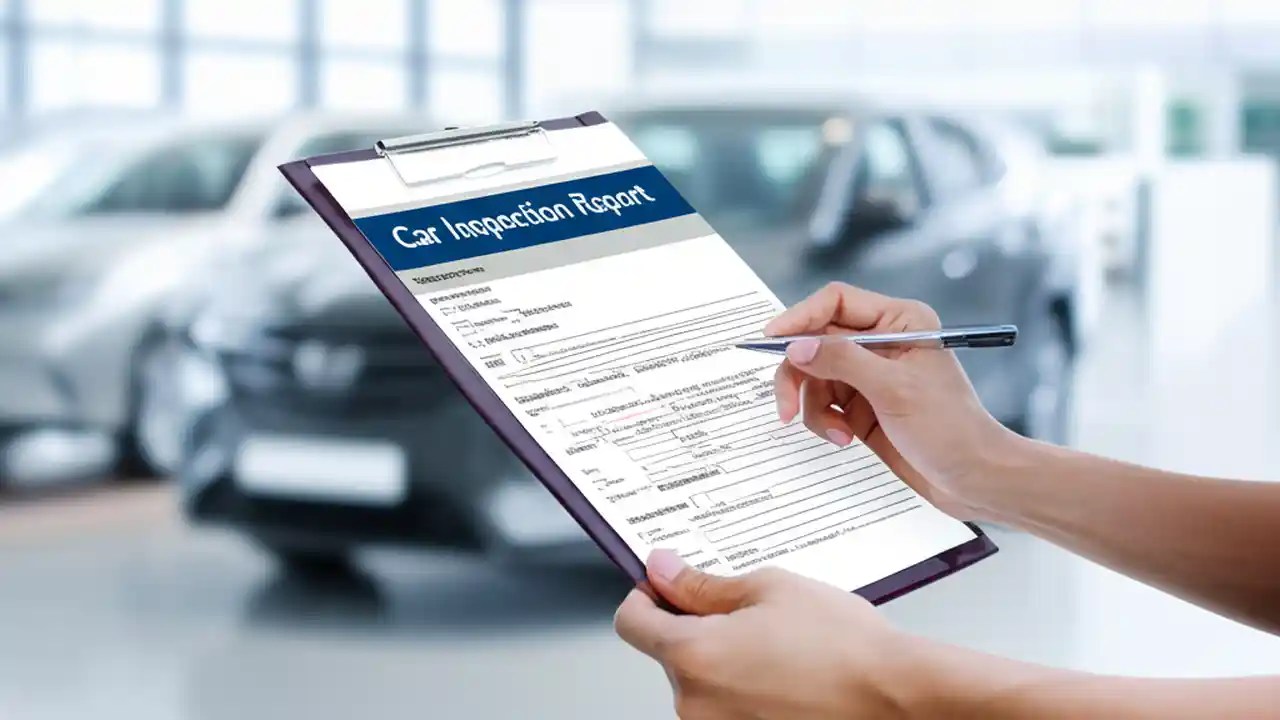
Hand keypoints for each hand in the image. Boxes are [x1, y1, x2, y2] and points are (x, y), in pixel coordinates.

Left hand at [615, 550, 926, 718]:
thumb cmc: (845, 646)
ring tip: (778, 649)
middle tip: (748, 614)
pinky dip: (745, 692)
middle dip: (696, 629)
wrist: (898, 697)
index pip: (631, 623)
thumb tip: (664, 572)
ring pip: (701, 684)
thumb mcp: (768, 589)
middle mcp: (696, 705)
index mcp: (693, 656)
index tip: (662, 587)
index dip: (645, 597)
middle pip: (668, 655)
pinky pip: (727, 710)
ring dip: (723, 663)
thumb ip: (703, 584)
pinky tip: (784, 677)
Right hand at [764, 282, 1017, 520]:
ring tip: (836, 433)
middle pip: (816, 342)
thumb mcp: (893, 390)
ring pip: (815, 376)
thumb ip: (842, 361)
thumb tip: (797, 346)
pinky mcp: (864, 406)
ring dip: (814, 407)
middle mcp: (882, 343)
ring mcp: (871, 376)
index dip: (800, 317)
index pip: (836, 302)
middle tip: (786, 407)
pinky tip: (844, 438)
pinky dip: (825, 422)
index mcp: (900, 322)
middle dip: (799, 375)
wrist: (975, 478)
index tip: (772, 338)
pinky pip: (824, 404)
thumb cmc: (951, 429)